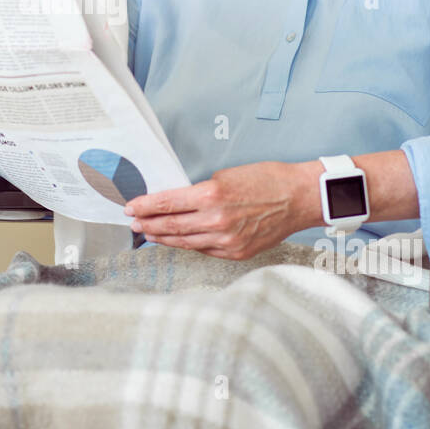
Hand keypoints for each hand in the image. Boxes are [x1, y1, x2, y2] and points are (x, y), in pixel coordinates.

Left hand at [124, 161, 315, 259]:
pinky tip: (178, 241)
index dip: (145, 206)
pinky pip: (204, 250)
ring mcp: (226, 240)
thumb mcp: (226, 175)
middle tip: (133, 223)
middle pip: (171, 226)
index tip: (130, 207)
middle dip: (148, 224)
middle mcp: (216, 220)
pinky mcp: (236, 252)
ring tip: (150, 233)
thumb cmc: (266, 180)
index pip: (167, 203)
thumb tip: (178, 203)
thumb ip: (201, 192)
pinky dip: (188, 244)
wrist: (299, 197)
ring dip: (163, 237)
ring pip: (184, 242)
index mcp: (211, 195)